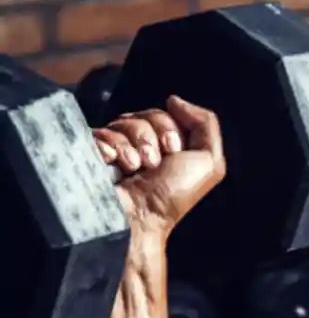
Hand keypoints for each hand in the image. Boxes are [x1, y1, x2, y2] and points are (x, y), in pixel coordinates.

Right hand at [94, 96, 226, 239]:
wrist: (140, 218)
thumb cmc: (174, 195)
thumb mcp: (209, 161)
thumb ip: (206, 125)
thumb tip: (174, 100)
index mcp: (166, 145)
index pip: (163, 113)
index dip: (169, 128)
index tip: (173, 152)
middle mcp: (140, 145)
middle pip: (142, 115)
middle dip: (151, 137)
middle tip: (154, 163)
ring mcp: (114, 149)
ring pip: (120, 122)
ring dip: (132, 146)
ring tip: (135, 169)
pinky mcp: (91, 154)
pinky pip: (97, 133)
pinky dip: (109, 149)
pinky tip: (115, 167)